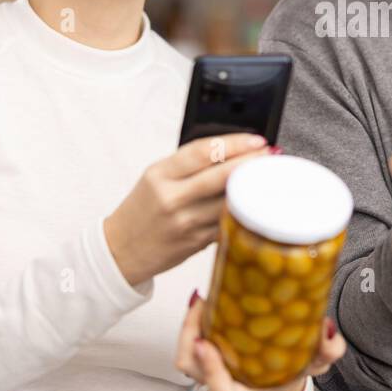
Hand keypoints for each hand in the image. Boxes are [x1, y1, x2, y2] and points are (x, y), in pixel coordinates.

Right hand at [104, 133, 271, 287]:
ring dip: (253, 189)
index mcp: (160, 175)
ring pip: (229, 203)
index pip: (202, 152)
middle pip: (221, 176)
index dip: (234, 144)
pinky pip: (226, 224)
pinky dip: (244, 213)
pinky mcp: (196, 243)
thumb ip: (188, 166)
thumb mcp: (156, 178)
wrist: (120, 250)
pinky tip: (257, 204)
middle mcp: (172, 198)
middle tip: (271, 155)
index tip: (257, 140)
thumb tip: (233, 152)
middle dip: (251, 163)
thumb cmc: (142, 209)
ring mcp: (185, 223)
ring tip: (269, 177)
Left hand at [174, 291, 345, 390]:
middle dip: (189, 335)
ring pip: (185, 351)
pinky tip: (206, 295)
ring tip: (203, 298)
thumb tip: (327, 329)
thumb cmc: (293, 368)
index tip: (205, 343)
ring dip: (188, 325)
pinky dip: (193, 318)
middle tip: (202, 304)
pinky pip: (190, 336)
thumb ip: (328, 350)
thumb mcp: (316, 362)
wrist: (282, 369)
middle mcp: (222, 380)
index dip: (210, 370)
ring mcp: (210, 366)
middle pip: (192, 366)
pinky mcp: (207, 346)